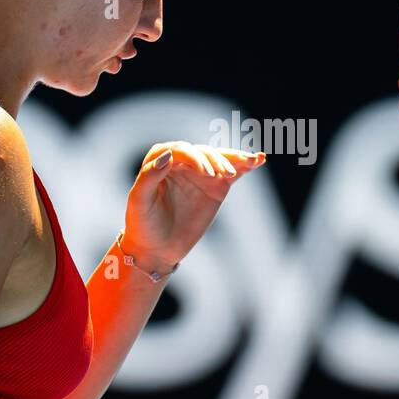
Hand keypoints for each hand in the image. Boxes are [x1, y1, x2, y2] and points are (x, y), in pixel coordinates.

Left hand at [120, 141, 265, 271]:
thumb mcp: (139, 200)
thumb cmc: (142, 223)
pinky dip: (245, 165)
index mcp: (160, 159)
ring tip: (251, 160)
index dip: (195, 158)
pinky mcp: (216, 185)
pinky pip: (233, 171)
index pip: (182, 151)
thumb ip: (149, 176)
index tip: (205, 173)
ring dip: (236, 158)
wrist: (156, 248)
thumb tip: (168, 155)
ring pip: (220, 159)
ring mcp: (201, 173)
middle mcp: (182, 161)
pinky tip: (258, 159)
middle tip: (225, 174)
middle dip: (217, 160)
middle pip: (204, 153)